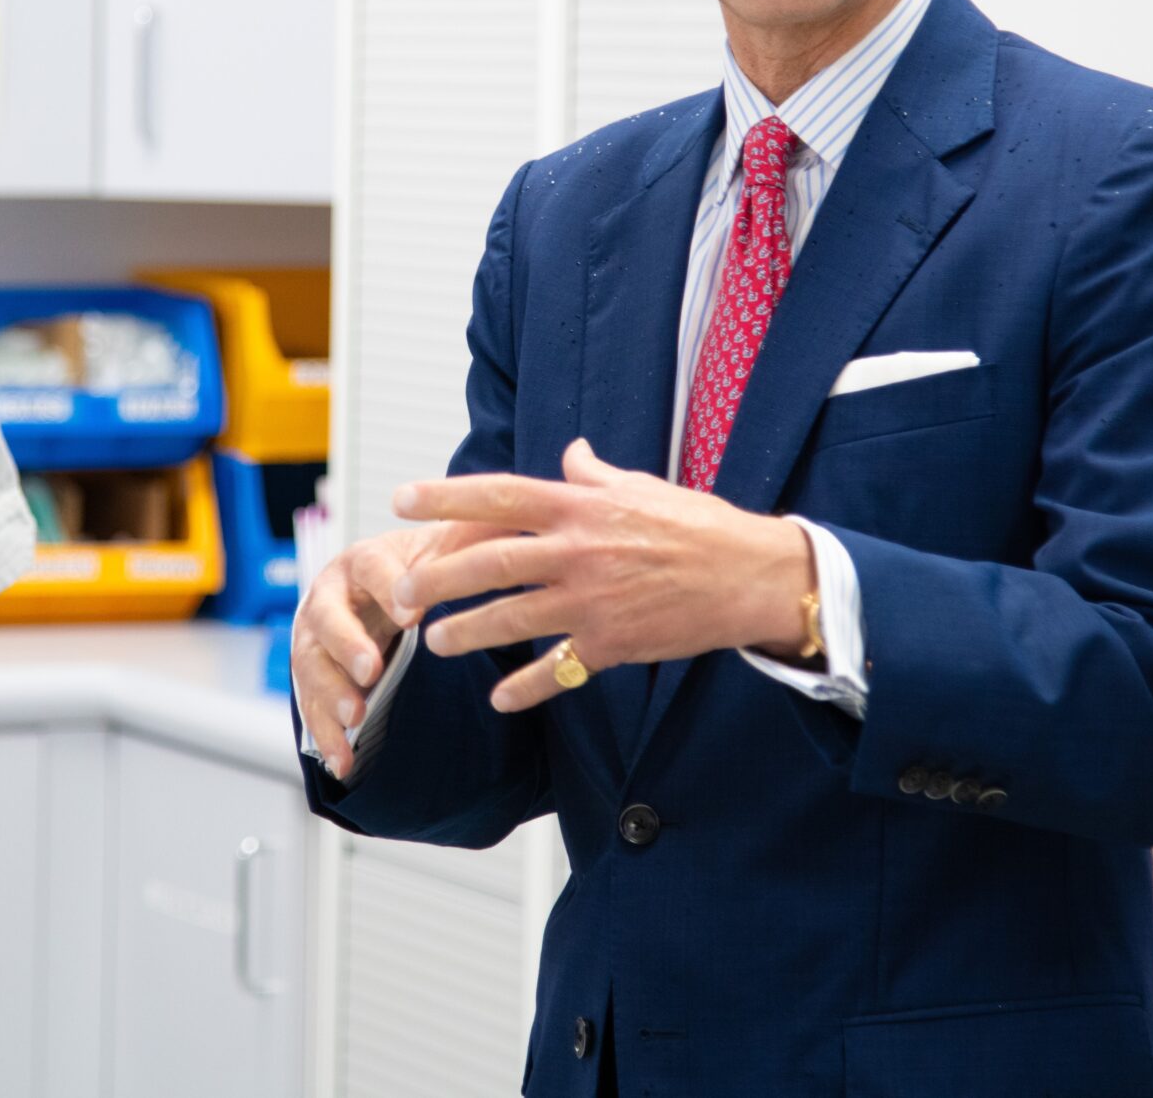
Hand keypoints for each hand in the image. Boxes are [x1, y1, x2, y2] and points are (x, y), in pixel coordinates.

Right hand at [290, 521, 460, 778]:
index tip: (410, 613)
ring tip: (356, 719)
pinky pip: (311, 708)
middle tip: (370, 670)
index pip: (370, 569)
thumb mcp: (443, 546)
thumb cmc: (417, 564)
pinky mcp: (313, 677)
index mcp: (361, 561)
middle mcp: (328, 597)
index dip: (385, 589)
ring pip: (311, 666)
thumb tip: (512, 518)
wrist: (380, 587)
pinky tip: (343, 763)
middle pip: (327, 619)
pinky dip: (325, 736)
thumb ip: (469, 536)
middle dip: (346, 645)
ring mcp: (314, 640)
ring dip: (330, 694)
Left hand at [392, 438, 812, 713]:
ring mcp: (593, 601)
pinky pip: (556, 670)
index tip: (402, 499)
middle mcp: (579, 551)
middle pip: (490, 563)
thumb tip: (569, 453)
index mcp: (582, 507)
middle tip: (401, 593)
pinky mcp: (611, 644)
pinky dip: (526, 688)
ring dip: (466, 633)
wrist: (751, 576)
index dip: (445, 496)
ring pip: (511, 619)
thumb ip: (594, 474)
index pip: (500, 495)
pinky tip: (499, 699)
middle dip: (436, 578)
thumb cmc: (698, 526)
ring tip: (434, 643)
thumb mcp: (643, 486)